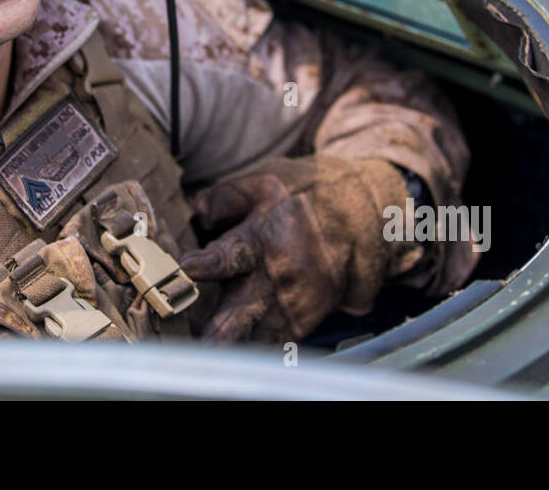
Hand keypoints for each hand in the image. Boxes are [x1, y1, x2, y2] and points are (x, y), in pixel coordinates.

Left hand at [179, 155, 412, 343]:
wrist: (360, 223)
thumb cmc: (302, 200)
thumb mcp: (263, 186)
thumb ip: (223, 199)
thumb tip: (195, 211)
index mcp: (262, 241)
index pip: (232, 254)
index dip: (210, 261)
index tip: (189, 266)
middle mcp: (275, 279)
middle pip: (242, 312)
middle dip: (220, 330)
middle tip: (199, 345)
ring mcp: (290, 306)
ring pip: (255, 339)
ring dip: (233, 348)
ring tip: (208, 357)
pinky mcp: (301, 324)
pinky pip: (274, 347)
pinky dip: (255, 354)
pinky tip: (233, 362)